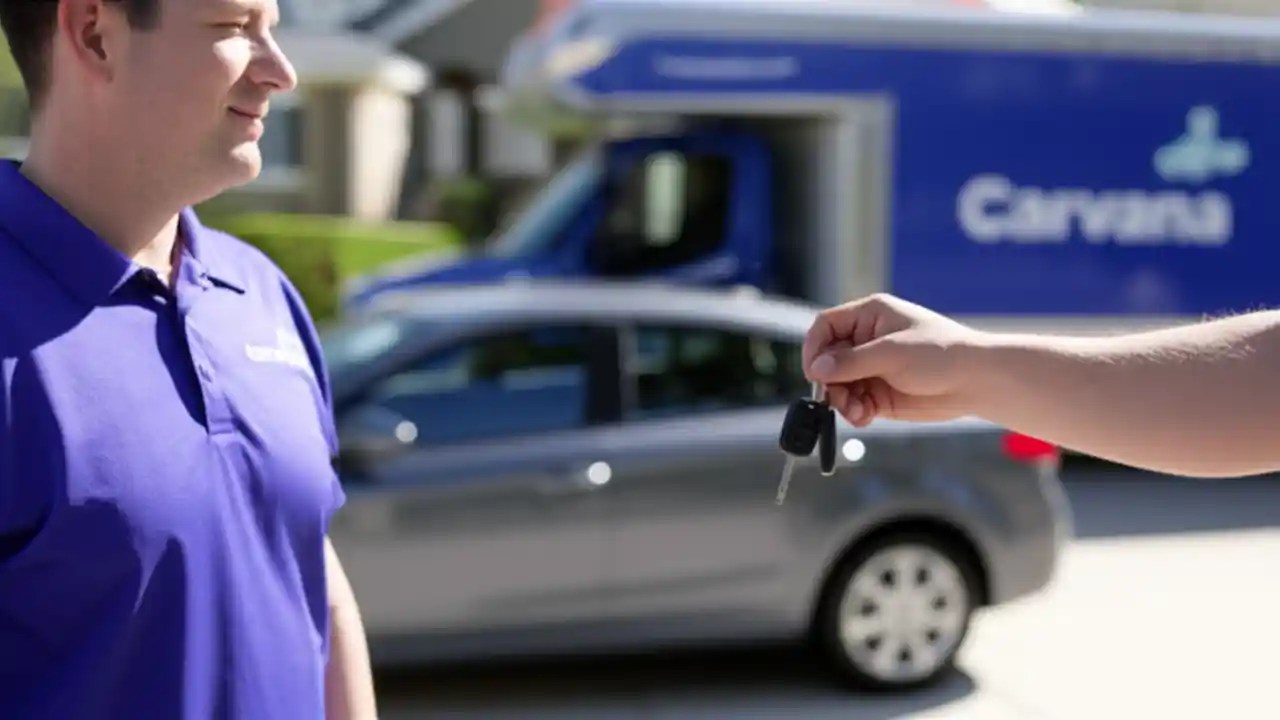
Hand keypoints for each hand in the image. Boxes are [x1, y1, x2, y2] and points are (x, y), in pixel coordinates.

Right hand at [802, 293, 984, 426]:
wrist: (976, 381)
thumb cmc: (940, 353)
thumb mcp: (892, 353)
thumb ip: (851, 362)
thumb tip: (816, 369)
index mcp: (868, 316)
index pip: (825, 326)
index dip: (814, 348)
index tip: (813, 371)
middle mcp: (866, 340)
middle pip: (828, 359)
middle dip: (829, 381)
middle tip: (835, 398)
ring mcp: (872, 368)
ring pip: (838, 385)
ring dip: (841, 401)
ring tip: (856, 412)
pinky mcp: (879, 393)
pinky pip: (853, 403)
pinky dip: (854, 412)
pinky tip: (865, 417)